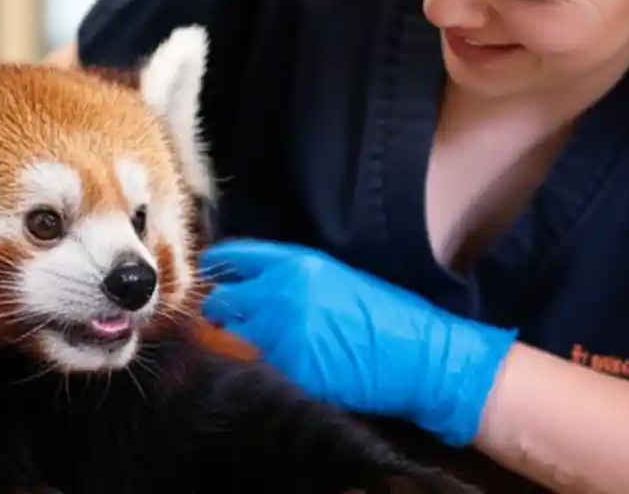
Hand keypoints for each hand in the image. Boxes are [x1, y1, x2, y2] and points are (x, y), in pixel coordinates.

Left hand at [200, 239, 517, 446]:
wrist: (420, 354)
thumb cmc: (385, 315)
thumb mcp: (335, 278)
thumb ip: (289, 278)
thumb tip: (250, 287)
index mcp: (296, 264)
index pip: (234, 258)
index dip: (216, 269)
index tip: (208, 277)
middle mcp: (282, 294)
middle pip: (222, 301)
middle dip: (222, 314)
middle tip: (228, 325)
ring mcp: (282, 334)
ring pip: (233, 340)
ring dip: (238, 345)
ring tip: (256, 351)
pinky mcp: (289, 371)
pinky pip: (256, 370)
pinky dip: (260, 372)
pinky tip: (278, 372)